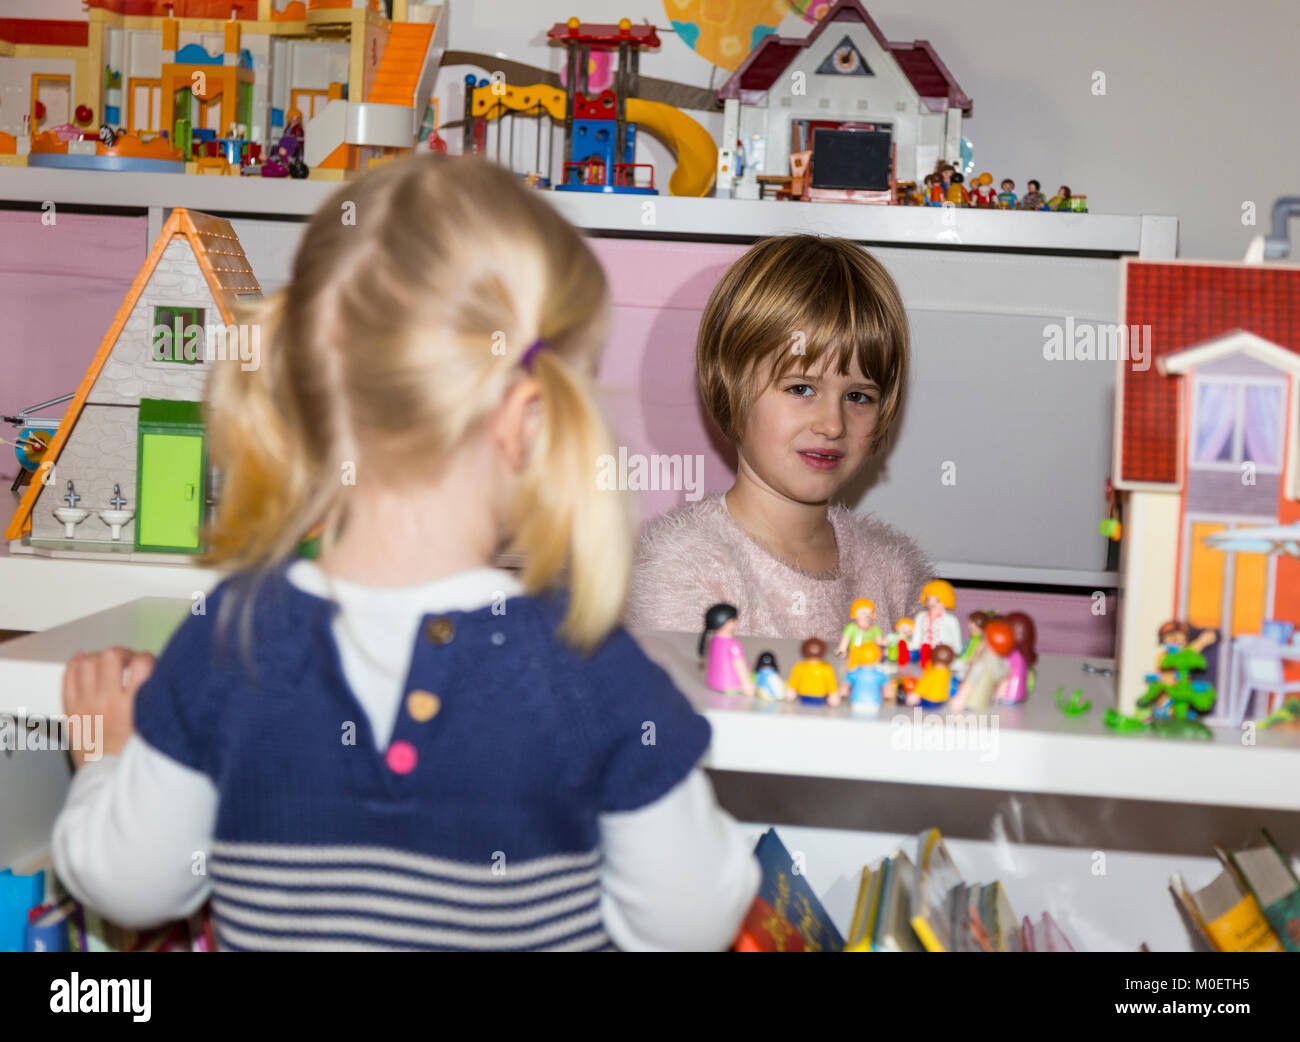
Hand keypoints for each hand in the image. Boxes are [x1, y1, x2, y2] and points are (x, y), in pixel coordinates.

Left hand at [62, 648, 155, 768]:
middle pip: (111, 656)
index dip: (148, 659)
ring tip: (107, 665)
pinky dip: (75, 664)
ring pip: (87, 663)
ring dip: (100, 658)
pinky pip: (67, 677)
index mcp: (133, 707)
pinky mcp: (71, 711)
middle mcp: (107, 703)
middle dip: (123, 654)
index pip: (143, 663)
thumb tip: (155, 673)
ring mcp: (85, 706)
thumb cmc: (134, 755)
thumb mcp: (154, 726)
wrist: (107, 780)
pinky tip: (83, 662)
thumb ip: (155, 699)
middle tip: (127, 662)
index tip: (149, 665)